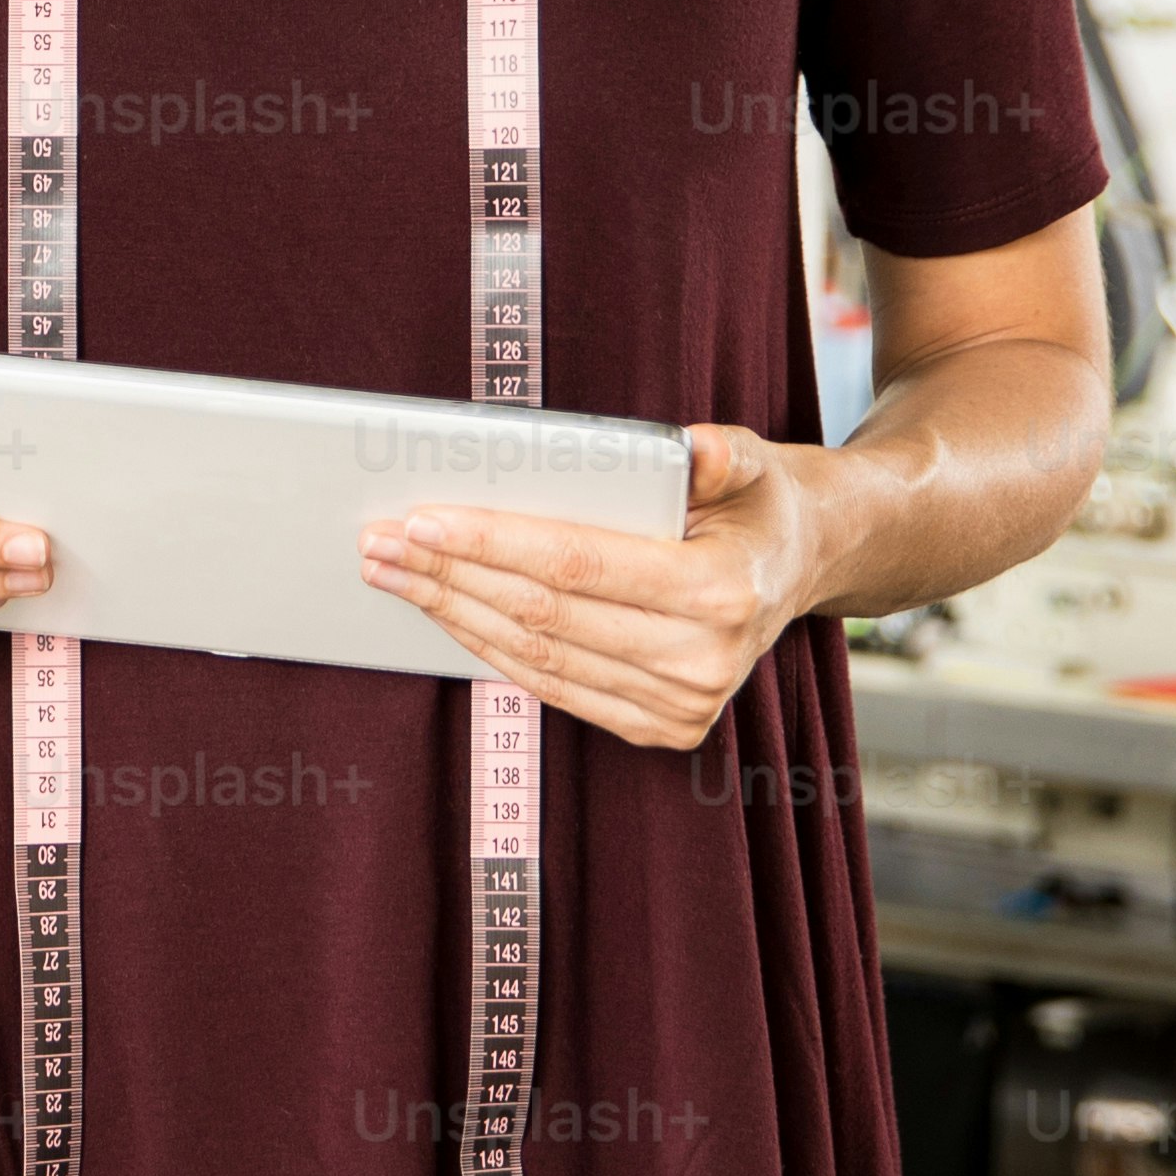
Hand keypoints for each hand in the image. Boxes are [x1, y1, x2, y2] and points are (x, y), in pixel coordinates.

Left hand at [366, 422, 821, 749]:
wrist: (796, 568)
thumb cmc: (756, 506)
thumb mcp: (754, 461)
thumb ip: (720, 453)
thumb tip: (689, 448)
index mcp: (721, 590)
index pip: (578, 565)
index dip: (491, 543)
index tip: (421, 520)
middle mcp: (703, 659)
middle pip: (544, 615)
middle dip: (450, 575)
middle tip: (379, 543)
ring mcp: (683, 705)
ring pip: (537, 659)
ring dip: (453, 615)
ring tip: (392, 573)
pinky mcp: (662, 728)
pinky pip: (553, 688)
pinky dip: (489, 650)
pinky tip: (444, 613)